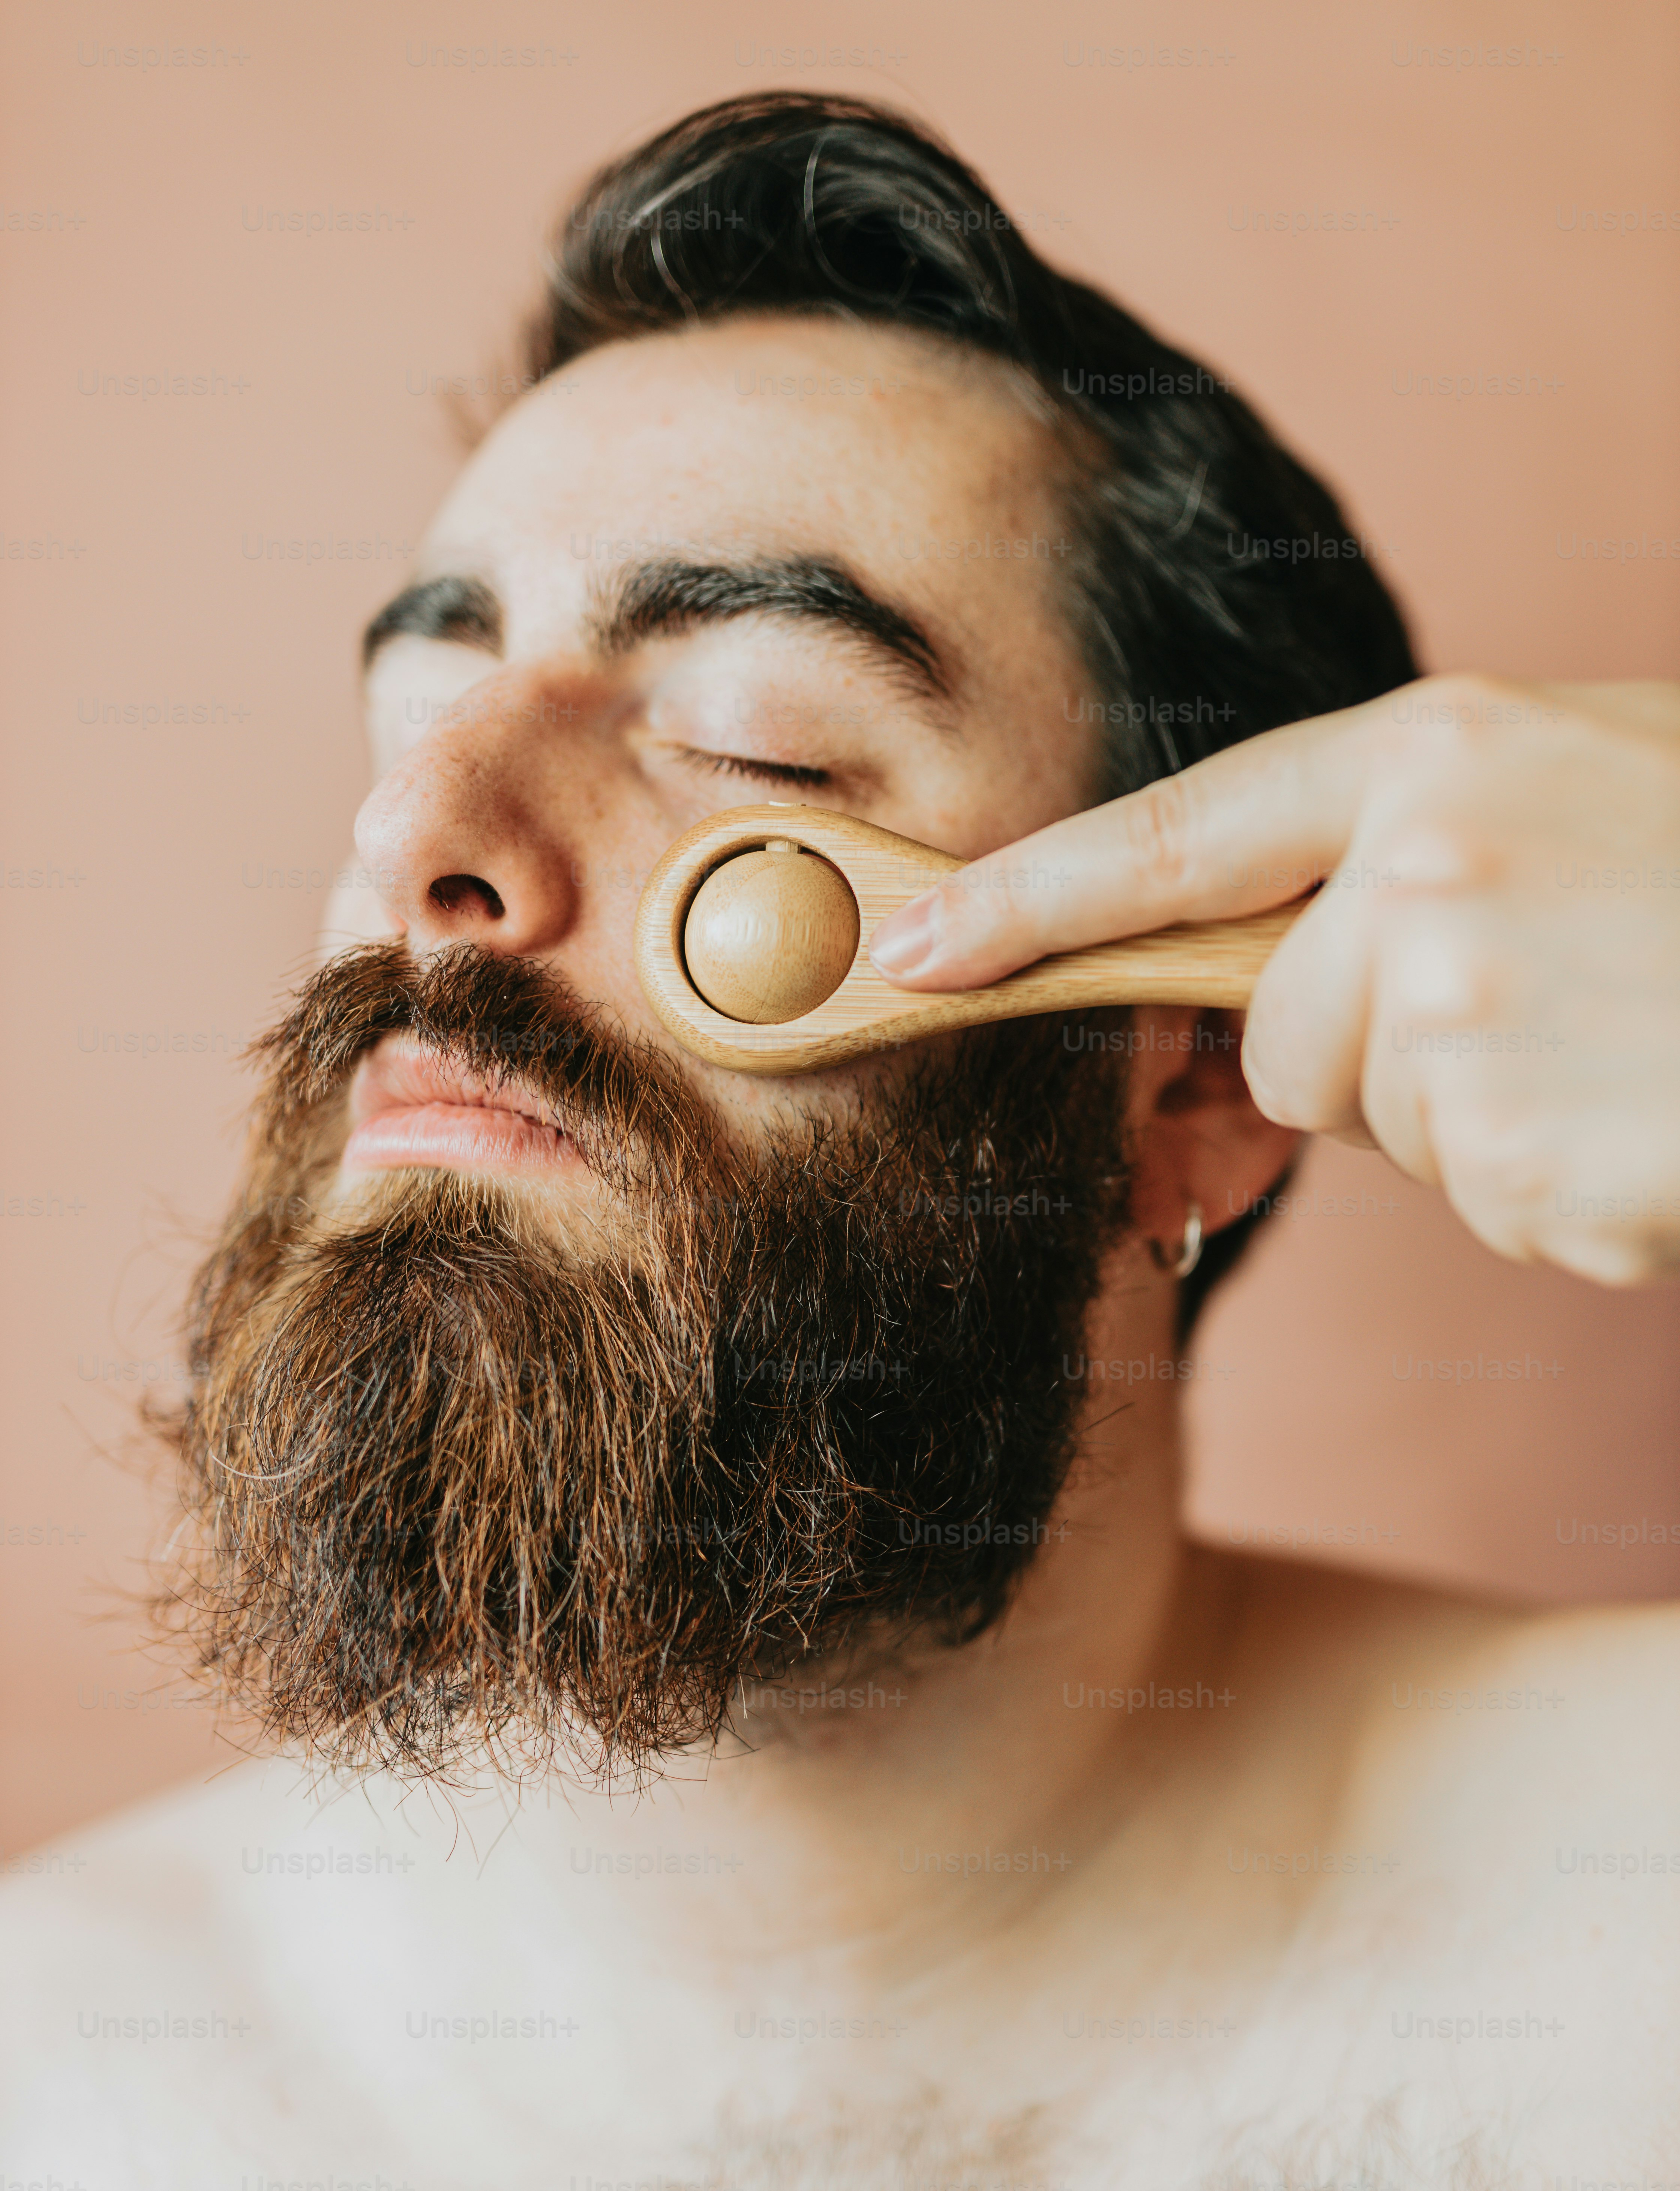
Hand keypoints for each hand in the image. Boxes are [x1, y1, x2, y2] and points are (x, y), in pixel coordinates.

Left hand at [869, 675, 1679, 1285]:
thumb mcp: (1586, 794)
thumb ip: (1416, 855)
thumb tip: (1277, 991)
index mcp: (1444, 757)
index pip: (1177, 837)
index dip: (1026, 900)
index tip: (906, 949)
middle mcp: (1432, 871)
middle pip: (1288, 1031)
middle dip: (1385, 1054)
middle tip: (1560, 1008)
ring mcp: (1475, 1011)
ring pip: (1384, 1122)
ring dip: (1492, 1119)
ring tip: (1628, 1047)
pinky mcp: (1527, 1147)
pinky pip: (1486, 1196)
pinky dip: (1566, 1184)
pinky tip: (1655, 1115)